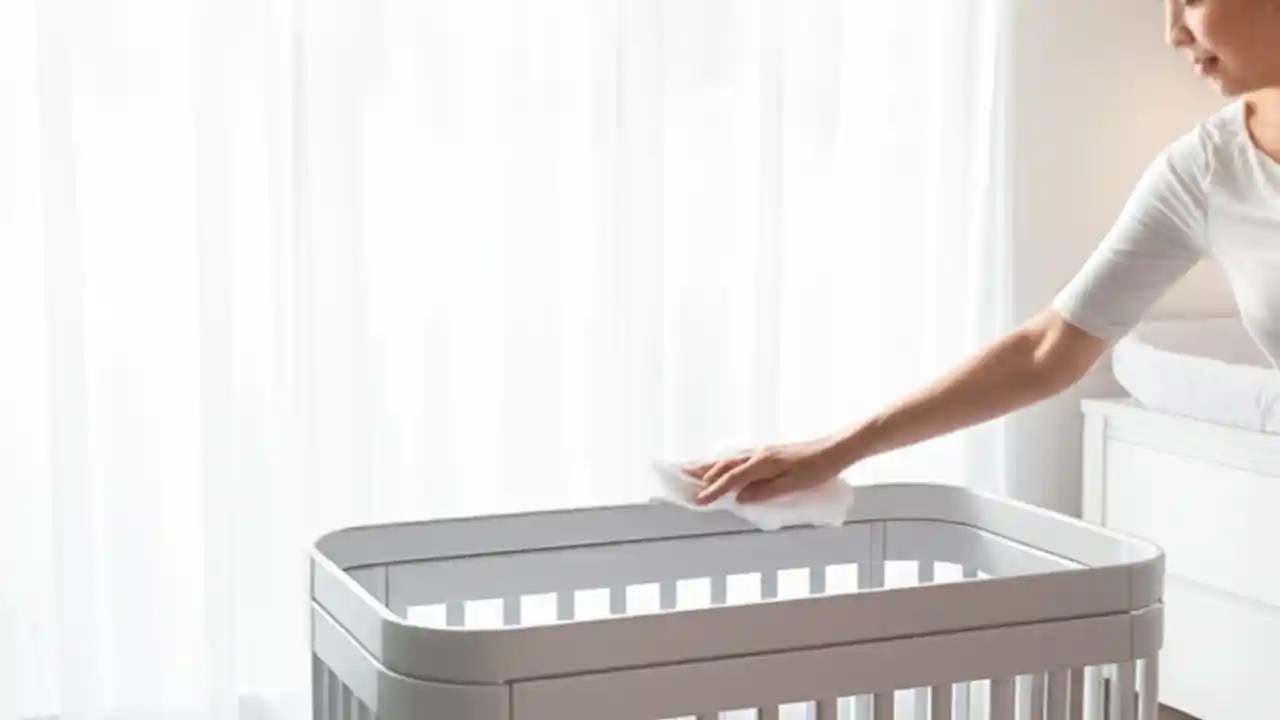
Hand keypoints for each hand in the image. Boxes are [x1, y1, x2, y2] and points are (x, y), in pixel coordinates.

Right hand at [683, 437, 850, 505]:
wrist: (835, 448)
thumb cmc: (819, 468)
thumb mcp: (795, 484)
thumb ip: (767, 492)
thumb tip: (742, 499)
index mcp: (764, 463)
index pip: (732, 479)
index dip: (714, 491)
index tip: (697, 502)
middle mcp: (758, 454)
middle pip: (723, 465)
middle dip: (700, 473)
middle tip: (677, 478)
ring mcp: (761, 452)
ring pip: (728, 460)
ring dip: (707, 466)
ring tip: (688, 469)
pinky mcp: (766, 453)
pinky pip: (736, 458)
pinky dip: (721, 463)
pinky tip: (717, 466)